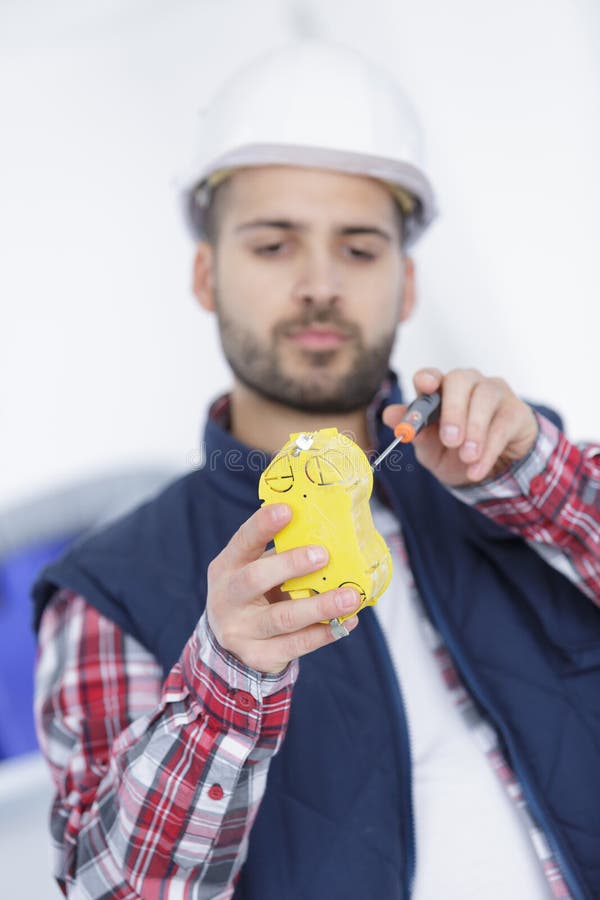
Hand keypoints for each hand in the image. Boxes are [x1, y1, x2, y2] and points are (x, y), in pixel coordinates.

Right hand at [206, 503, 359, 673]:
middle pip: (255, 579)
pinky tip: (347, 622)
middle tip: (323, 555)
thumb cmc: (254, 593)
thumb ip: (282, 554)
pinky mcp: (258, 656)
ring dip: (320, 607)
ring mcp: (240, 631)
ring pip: (282, 618)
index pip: (243, 541)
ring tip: (350, 597)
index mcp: (226, 567)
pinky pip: (296, 645)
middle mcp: (226, 598)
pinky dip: (325, 633)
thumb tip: (330, 536)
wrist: (232, 642)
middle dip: (290, 565)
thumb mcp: (255, 569)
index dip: (262, 525)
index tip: (286, 510)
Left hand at [382, 368, 538, 486]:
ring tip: (467, 457)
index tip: (426, 386)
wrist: (491, 470)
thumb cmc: (457, 451)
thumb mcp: (431, 449)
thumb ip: (415, 432)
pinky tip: (477, 469)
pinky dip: (489, 450)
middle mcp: (468, 384)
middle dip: (454, 409)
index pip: (432, 376)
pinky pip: (503, 425)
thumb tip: (389, 415)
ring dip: (475, 429)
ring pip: (485, 397)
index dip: (428, 378)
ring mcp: (494, 393)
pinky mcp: (516, 411)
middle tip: (451, 440)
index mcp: (441, 390)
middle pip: (460, 380)